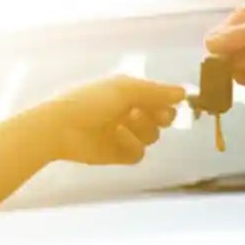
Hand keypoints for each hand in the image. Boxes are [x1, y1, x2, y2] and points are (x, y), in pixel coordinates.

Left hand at [18, 75, 185, 164]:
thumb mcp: (125, 89)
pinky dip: (129, 146)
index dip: (166, 104)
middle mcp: (130, 112)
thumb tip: (184, 93)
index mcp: (130, 92)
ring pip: (152, 137)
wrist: (60, 127)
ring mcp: (125, 134)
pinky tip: (115, 138)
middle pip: (162, 120)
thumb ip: (156, 91)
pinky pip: (138, 154)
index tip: (166, 107)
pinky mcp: (118, 154)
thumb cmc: (90, 101)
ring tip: (120, 124)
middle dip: (156, 118)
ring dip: (140, 130)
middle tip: (143, 115)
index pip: (161, 99)